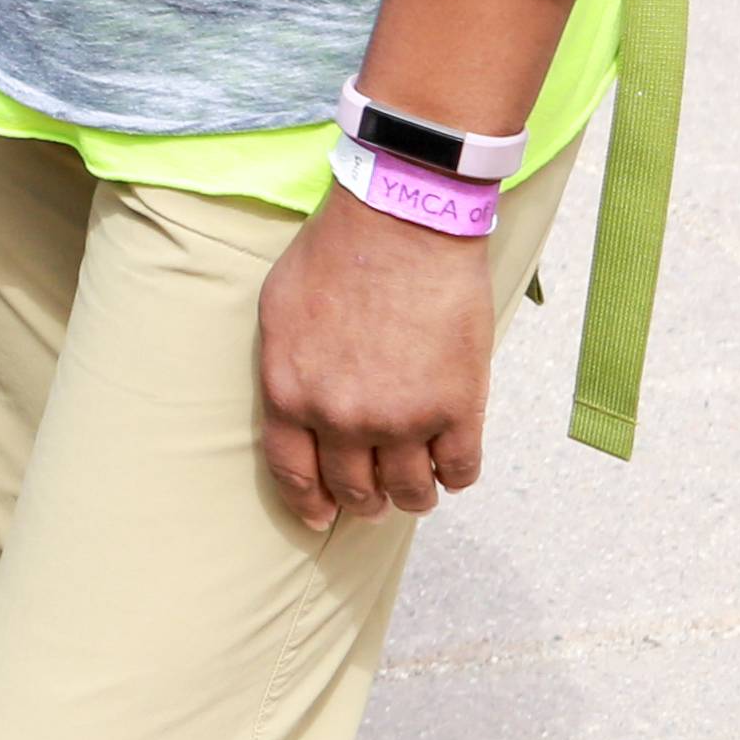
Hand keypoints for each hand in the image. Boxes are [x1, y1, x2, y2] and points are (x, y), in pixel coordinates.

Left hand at [254, 188, 498, 530]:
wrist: (403, 222)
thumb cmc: (336, 254)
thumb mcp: (279, 311)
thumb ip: (286, 371)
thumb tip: (295, 413)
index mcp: (290, 393)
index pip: (295, 475)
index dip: (310, 503)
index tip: (321, 517)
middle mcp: (342, 417)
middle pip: (354, 491)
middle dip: (365, 500)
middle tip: (377, 496)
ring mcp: (402, 419)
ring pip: (410, 493)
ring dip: (414, 496)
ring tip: (417, 485)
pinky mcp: (456, 409)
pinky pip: (460, 471)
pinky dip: (456, 476)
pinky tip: (452, 466)